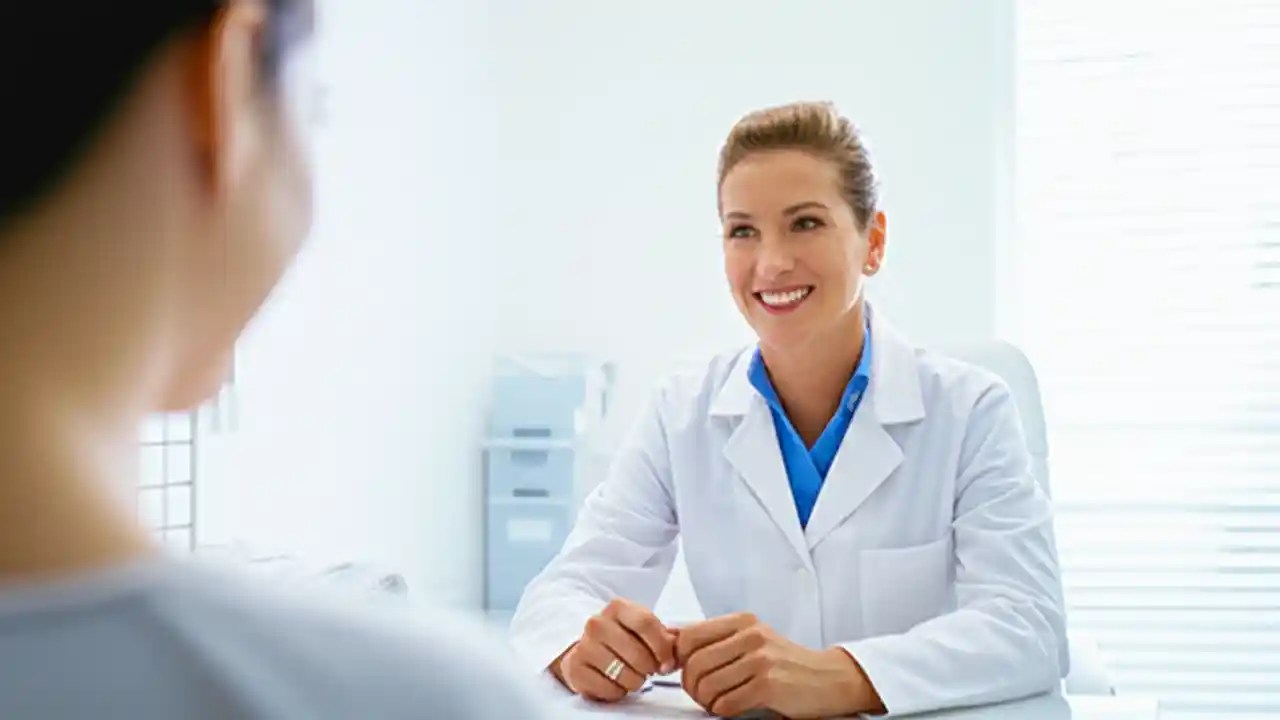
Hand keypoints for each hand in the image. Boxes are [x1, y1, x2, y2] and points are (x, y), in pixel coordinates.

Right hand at [553, 598, 677, 702]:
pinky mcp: (576, 669)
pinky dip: (618, 691)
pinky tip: (616, 681)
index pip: (646, 623)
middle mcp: (597, 623)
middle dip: (650, 668)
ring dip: (635, 681)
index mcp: (617, 607)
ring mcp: (584, 645)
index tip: (667, 662)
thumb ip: (665, 637)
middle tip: (649, 669)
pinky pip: (609, 689)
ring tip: (632, 675)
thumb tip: (679, 651)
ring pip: (625, 674)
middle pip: (638, 654)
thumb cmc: (622, 638)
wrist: (587, 650)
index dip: (662, 647)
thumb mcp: (643, 629)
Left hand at [677, 612, 882, 718]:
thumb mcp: (752, 640)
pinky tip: (732, 708)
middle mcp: (751, 636)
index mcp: (743, 622)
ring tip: (717, 702)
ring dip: (707, 701)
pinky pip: (726, 703)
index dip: (678, 658)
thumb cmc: (788, 662)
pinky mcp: (769, 686)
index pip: (689, 635)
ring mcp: (761, 660)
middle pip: (695, 664)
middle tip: (700, 694)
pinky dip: (723, 711)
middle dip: (691, 686)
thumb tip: (673, 640)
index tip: (680, 670)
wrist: (829, 679)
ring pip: (708, 685)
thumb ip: (718, 639)